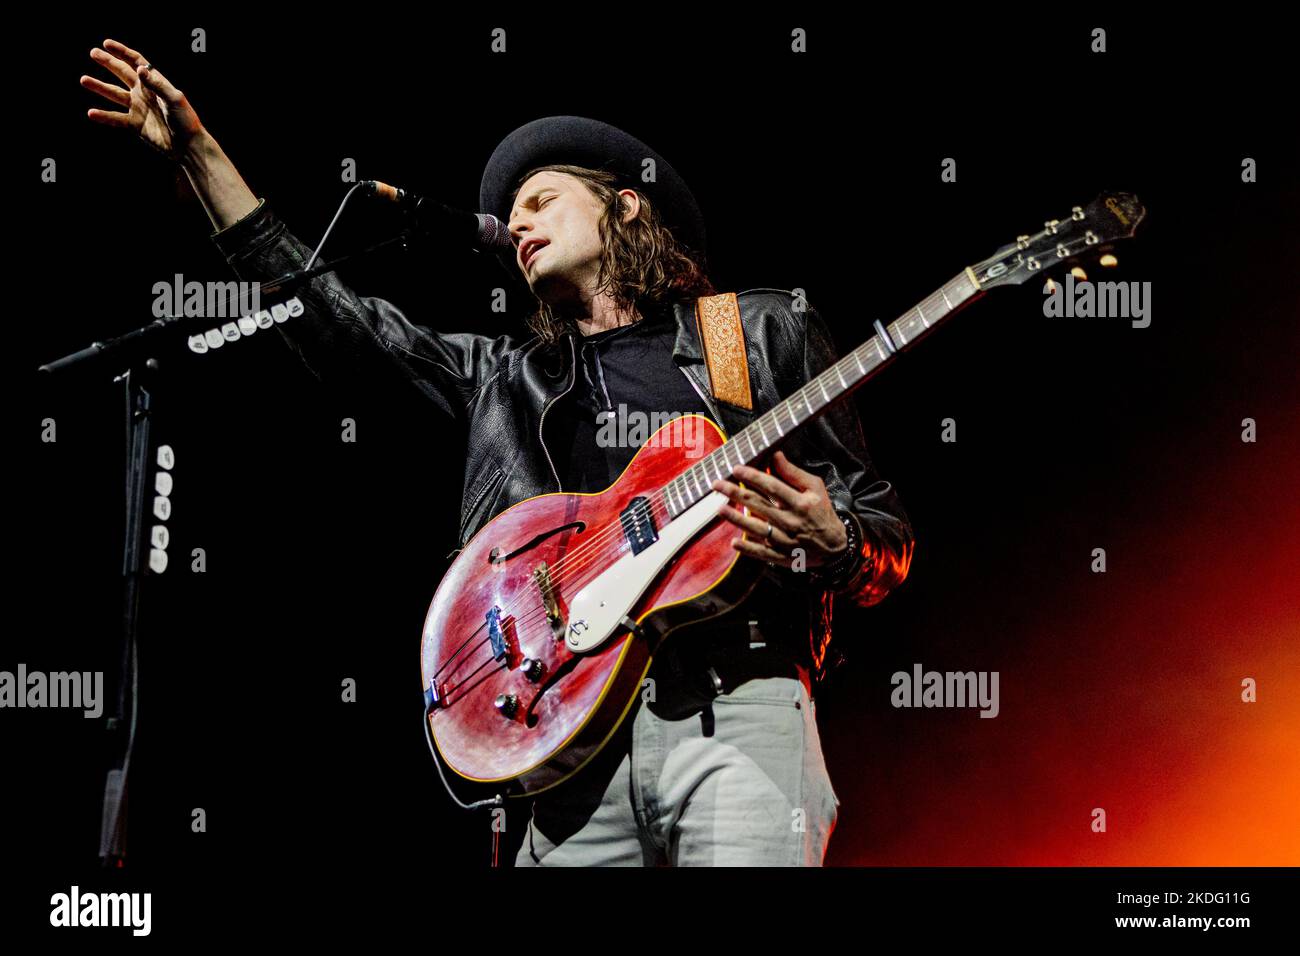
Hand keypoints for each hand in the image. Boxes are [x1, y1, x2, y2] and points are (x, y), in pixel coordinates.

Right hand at [82, 38, 203, 159]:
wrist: (187, 146)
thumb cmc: (185, 120)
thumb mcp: (174, 99)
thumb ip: (157, 84)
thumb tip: (140, 69)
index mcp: (155, 83)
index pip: (136, 62)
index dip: (122, 52)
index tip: (107, 43)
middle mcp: (144, 93)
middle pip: (122, 73)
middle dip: (108, 62)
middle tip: (93, 52)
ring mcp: (138, 108)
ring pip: (114, 94)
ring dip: (99, 87)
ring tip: (83, 79)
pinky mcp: (135, 124)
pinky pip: (116, 118)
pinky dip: (104, 116)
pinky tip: (91, 113)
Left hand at [710, 450, 847, 569]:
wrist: (835, 546)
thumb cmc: (822, 512)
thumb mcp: (814, 488)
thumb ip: (793, 473)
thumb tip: (775, 455)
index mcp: (800, 503)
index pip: (772, 487)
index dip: (753, 477)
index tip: (736, 468)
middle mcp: (791, 521)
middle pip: (758, 505)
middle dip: (735, 493)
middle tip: (717, 484)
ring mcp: (785, 540)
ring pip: (757, 528)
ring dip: (736, 519)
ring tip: (720, 508)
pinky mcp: (781, 556)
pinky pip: (762, 553)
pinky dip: (748, 549)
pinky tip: (734, 543)